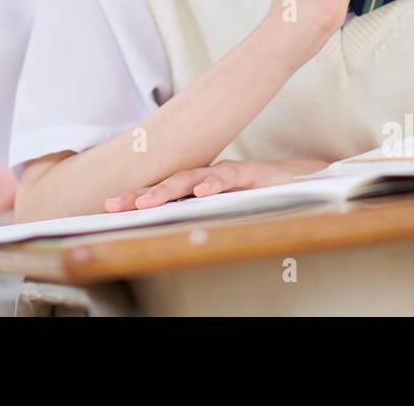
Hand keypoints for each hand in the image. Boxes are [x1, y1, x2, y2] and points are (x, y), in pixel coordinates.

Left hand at [103, 158, 328, 211]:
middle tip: (114, 205)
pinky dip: (215, 184)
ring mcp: (229, 173)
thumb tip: (172, 239)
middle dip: (139, 194)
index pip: (163, 192)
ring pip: (193, 178)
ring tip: (145, 203)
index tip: (110, 208)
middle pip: (168, 183)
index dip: (136, 197)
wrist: (303, 181)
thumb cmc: (260, 198)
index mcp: (200, 188)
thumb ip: (200, 219)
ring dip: (167, 190)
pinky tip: (200, 193)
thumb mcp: (226, 212)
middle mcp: (209, 178)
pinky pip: (231, 176)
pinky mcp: (253, 173)